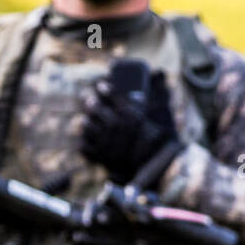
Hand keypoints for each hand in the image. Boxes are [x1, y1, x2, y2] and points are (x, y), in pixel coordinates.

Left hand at [80, 69, 182, 184]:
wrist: (151, 172)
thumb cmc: (154, 144)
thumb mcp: (158, 119)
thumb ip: (158, 95)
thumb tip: (160, 71)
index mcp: (132, 117)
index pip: (115, 96)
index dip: (106, 88)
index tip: (100, 84)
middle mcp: (117, 128)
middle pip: (97, 109)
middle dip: (91, 102)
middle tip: (88, 99)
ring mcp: (106, 143)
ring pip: (87, 126)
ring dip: (86, 122)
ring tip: (86, 120)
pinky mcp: (99, 158)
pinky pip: (84, 146)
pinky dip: (84, 142)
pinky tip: (88, 139)